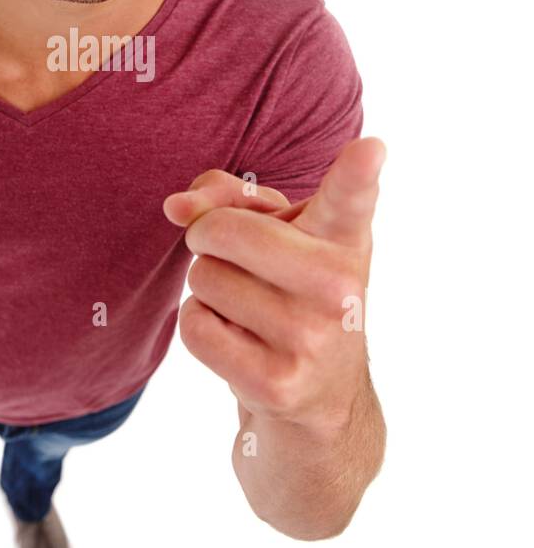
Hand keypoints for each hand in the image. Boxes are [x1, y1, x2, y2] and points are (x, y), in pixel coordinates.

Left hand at [162, 137, 385, 433]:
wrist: (320, 398)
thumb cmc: (290, 292)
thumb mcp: (277, 234)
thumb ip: (228, 198)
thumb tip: (176, 206)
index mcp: (344, 239)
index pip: (351, 198)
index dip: (359, 171)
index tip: (370, 149)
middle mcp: (339, 287)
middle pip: (225, 231)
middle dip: (207, 238)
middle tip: (232, 259)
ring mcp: (311, 339)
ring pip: (204, 278)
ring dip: (209, 289)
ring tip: (249, 308)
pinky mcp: (277, 383)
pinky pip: (195, 327)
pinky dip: (201, 328)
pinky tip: (238, 341)